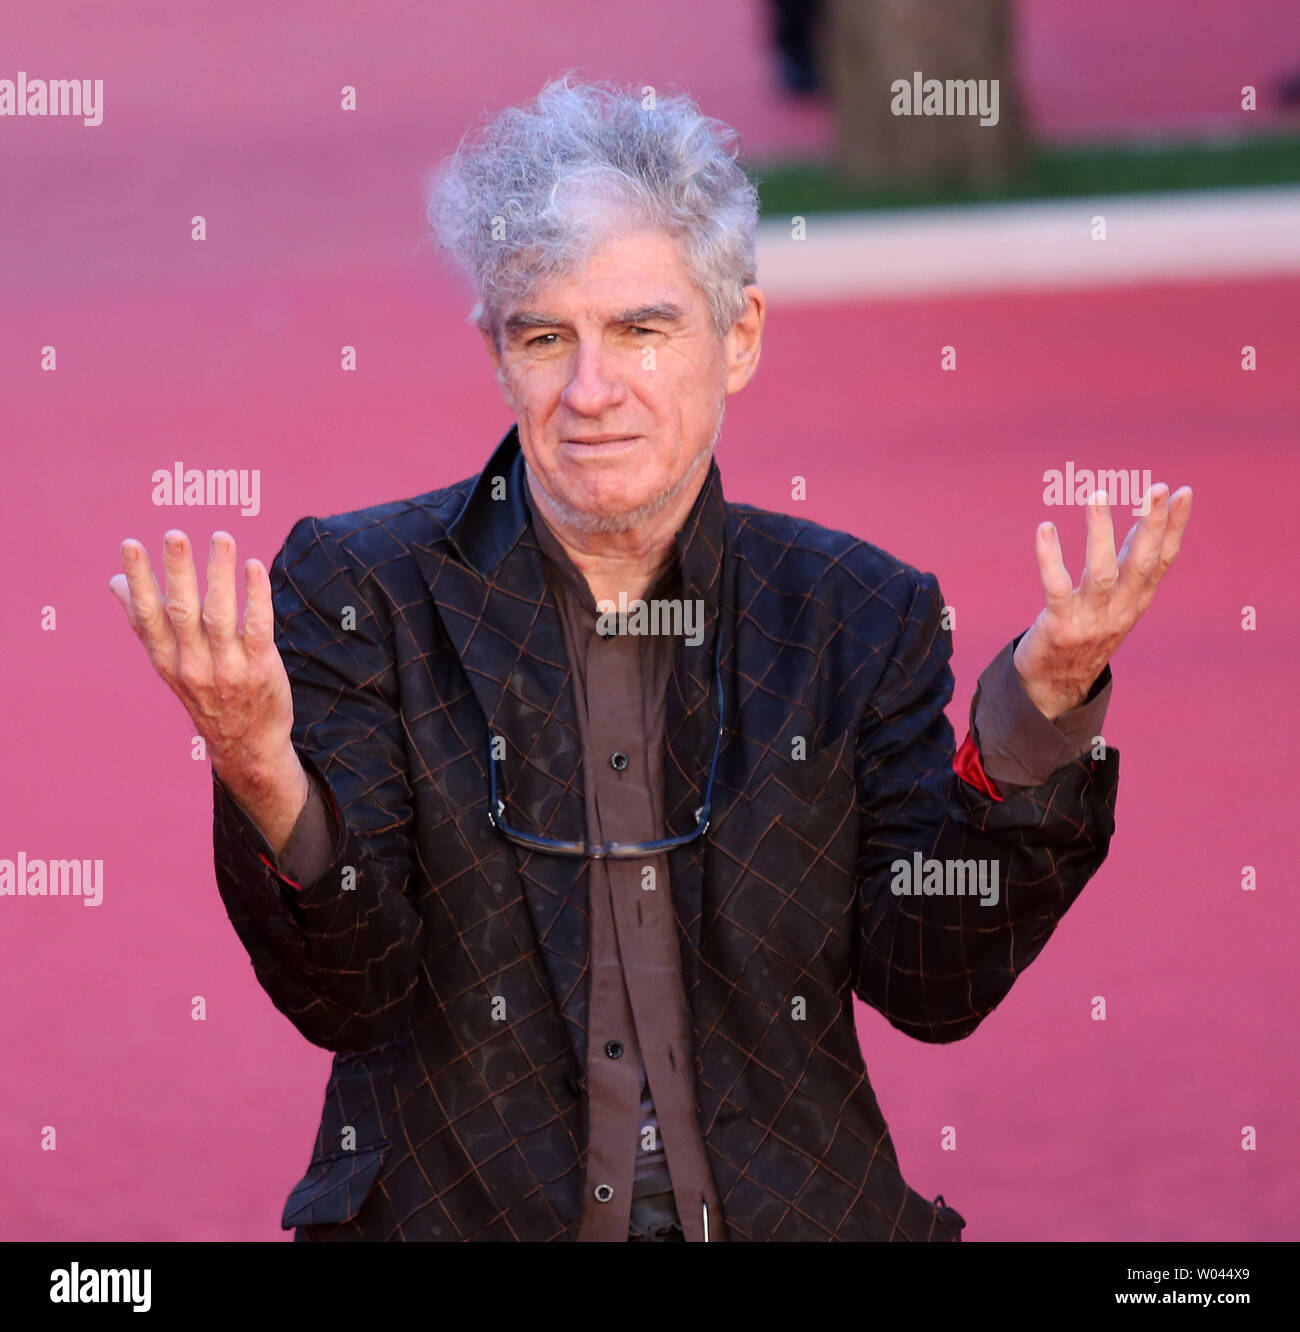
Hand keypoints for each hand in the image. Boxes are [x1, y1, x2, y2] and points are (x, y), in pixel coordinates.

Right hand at [109, 529, 309, 852]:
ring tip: (221, 538)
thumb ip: (146, 623)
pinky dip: (256, 597)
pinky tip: (254, 568)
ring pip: (220, 615)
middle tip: (174, 535)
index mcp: (167, 659)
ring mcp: (227, 668)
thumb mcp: (170, 664)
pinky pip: (258, 627)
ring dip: (220, 574)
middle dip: (177, 571)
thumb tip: (115, 582)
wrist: (248, 746)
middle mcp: (192, 664)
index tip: (130, 546)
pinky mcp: (261, 669)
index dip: (138, 581)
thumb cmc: (207, 694)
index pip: (147, 615)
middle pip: (181, 611)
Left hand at [1013, 483, 1192, 719]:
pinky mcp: (1059, 626)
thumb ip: (1126, 567)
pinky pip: (1056, 588)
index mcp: (1135, 602)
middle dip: (1152, 525)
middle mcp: (1119, 611)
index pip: (1162, 560)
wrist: (1054, 688)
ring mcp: (1090, 620)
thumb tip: (1143, 524)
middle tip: (1159, 488)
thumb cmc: (1083, 635)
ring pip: (1101, 572)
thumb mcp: (1113, 603)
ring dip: (1100, 532)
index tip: (1184, 492)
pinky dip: (1050, 558)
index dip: (1174, 527)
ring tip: (1097, 494)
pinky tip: (1044, 529)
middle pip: (1141, 564)